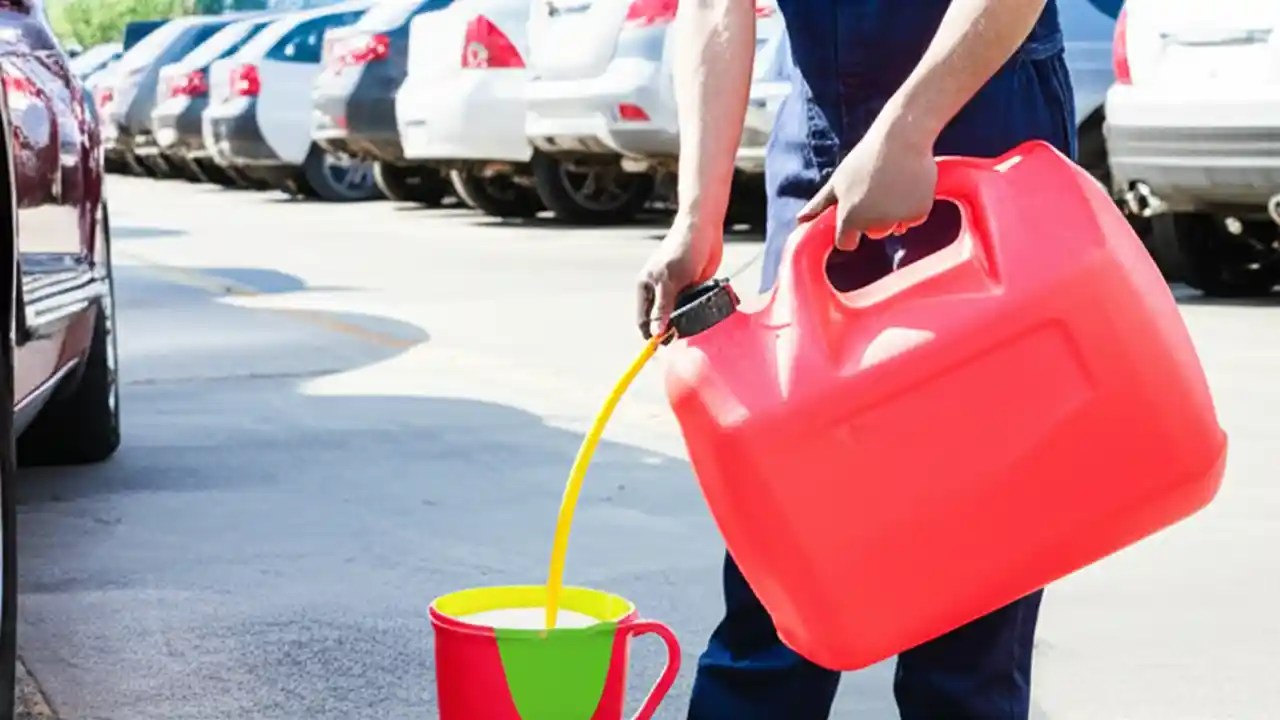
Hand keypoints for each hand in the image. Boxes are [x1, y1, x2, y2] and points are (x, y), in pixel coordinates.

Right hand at [635, 214, 722, 338]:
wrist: (704, 229)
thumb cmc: (683, 251)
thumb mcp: (671, 282)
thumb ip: (663, 308)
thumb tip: (654, 333)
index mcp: (646, 288)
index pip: (644, 319)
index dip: (651, 334)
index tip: (664, 347)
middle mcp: (659, 291)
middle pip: (661, 320)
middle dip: (670, 330)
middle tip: (683, 338)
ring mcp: (676, 291)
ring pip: (678, 316)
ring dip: (686, 323)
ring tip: (696, 325)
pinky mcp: (692, 289)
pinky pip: (692, 308)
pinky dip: (697, 313)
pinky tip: (704, 315)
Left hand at [797, 118, 937, 249]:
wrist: (901, 139)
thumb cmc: (865, 159)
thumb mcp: (837, 180)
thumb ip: (819, 205)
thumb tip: (799, 220)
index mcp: (850, 218)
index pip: (846, 244)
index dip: (848, 233)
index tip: (853, 219)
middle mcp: (875, 224)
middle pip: (873, 234)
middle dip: (873, 219)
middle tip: (875, 190)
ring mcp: (898, 220)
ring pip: (895, 227)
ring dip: (894, 214)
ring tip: (892, 185)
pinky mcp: (919, 213)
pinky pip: (913, 218)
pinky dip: (912, 206)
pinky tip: (908, 185)